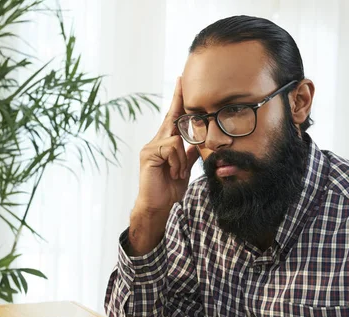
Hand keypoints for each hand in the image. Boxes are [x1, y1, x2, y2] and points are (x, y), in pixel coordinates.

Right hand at [135, 77, 198, 212]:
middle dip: (179, 99)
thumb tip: (200, 140)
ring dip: (181, 160)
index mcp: (166, 143)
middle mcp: (156, 141)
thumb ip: (189, 153)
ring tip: (178, 173)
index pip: (174, 117)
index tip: (181, 82)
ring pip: (176, 139)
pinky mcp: (149, 154)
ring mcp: (150, 147)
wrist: (158, 205)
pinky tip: (173, 173)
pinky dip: (177, 162)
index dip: (178, 100)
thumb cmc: (169, 188)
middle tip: (182, 78)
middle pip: (171, 116)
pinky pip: (171, 148)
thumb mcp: (184, 168)